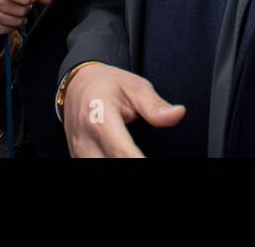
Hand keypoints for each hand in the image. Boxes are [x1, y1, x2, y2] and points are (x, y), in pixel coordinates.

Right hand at [63, 64, 185, 157]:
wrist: (77, 84)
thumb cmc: (106, 85)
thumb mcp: (135, 86)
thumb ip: (155, 106)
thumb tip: (177, 114)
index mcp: (99, 116)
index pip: (121, 151)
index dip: (138, 161)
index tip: (150, 161)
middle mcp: (85, 138)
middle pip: (111, 165)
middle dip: (133, 164)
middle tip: (149, 157)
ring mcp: (78, 151)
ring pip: (99, 169)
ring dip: (123, 165)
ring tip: (140, 156)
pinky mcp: (78, 158)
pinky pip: (95, 167)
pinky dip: (112, 165)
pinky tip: (128, 158)